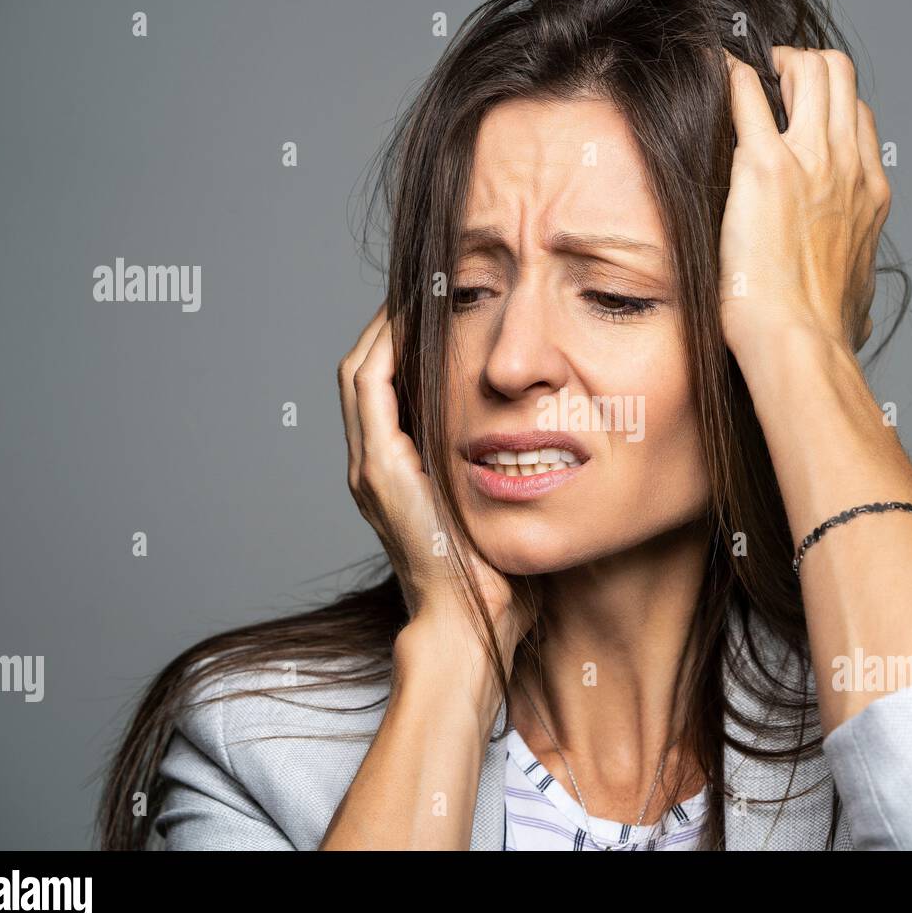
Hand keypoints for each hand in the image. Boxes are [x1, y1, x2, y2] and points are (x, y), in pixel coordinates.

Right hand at [337, 303, 526, 667]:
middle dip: (392, 325)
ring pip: (360, 371)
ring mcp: (371, 468)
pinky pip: (370, 387)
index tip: (444, 310)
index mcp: (399, 475)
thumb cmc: (496, 581)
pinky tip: (412, 320)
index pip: (391, 390)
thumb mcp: (499, 510)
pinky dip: (386, 348)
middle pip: (368, 371)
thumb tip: (550, 443)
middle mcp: (375, 467)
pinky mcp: (380, 470)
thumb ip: (504, 473)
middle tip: (427, 286)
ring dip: (384, 327)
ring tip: (418, 290)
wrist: (472, 626)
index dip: (408, 346)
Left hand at [718, 46, 889, 355]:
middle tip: (770, 81)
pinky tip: (716, 79)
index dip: (829, 105)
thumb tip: (856, 316)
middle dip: (804, 68)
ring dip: (775, 65)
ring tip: (747, 80)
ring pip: (808, 68)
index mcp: (869, 194)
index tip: (798, 113)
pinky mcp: (764, 167)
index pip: (859, 118)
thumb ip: (853, 288)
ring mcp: (810, 161)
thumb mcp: (856, 300)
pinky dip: (731, 77)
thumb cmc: (819, 332)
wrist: (800, 342)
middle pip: (840, 77)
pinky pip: (746, 94)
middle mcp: (846, 166)